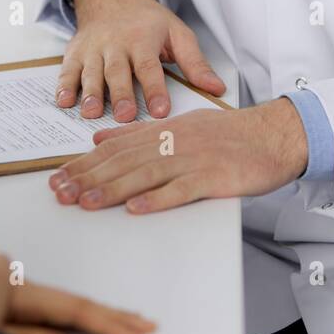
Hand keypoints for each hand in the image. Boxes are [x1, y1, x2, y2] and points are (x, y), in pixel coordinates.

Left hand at [0, 251, 156, 333]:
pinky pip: (20, 302)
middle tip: (141, 323)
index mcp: (4, 283)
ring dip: (75, 315)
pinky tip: (60, 322)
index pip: (70, 308)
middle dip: (103, 315)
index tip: (138, 330)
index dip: (107, 322)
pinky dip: (45, 315)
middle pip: (61, 300)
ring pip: (40, 300)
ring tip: (114, 322)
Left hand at [48, 97, 307, 213]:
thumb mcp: (181, 125)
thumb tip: (99, 137)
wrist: (274, 135)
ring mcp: (193, 159)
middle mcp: (173, 141)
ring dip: (113, 189)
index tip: (59, 176)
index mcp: (164, 130)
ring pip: (146, 174)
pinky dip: (158, 199)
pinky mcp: (213, 177)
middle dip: (88, 177)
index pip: (115, 147)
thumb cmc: (229, 135)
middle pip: (123, 160)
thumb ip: (140, 133)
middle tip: (59, 192)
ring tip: (86, 202)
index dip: (85, 162)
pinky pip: (182, 189)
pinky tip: (136, 208)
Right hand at [56, 0, 225, 122]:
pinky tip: (64, 101)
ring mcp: (93, 49)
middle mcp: (116, 44)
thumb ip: (195, 63)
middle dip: (120, 95)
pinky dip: (63, 85)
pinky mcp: (75, 53)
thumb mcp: (177, 34)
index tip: (161, 111)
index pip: (149, 66)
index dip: (155, 89)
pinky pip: (67, 70)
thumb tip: (216, 88)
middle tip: (124, 116)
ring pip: (91, 72)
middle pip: (117, 71)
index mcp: (142, 39)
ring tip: (90, 112)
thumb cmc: (148, 22)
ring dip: (90, 92)